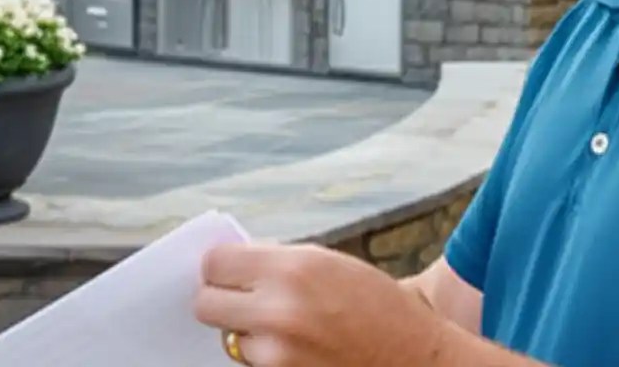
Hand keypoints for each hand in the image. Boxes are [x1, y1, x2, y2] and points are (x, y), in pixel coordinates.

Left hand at [194, 242, 449, 366]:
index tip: (229, 270)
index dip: (221, 266)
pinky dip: (267, 356)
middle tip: (243, 299)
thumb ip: (280, 262)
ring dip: (250, 333)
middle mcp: (278, 311)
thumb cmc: (378, 306)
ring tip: (292, 328)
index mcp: (293, 269)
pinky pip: (252, 364)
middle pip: (205, 304)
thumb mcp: (330, 264)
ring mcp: (276, 354)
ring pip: (229, 338)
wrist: (413, 358)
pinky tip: (300, 348)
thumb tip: (233, 263)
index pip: (215, 263)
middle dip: (221, 299)